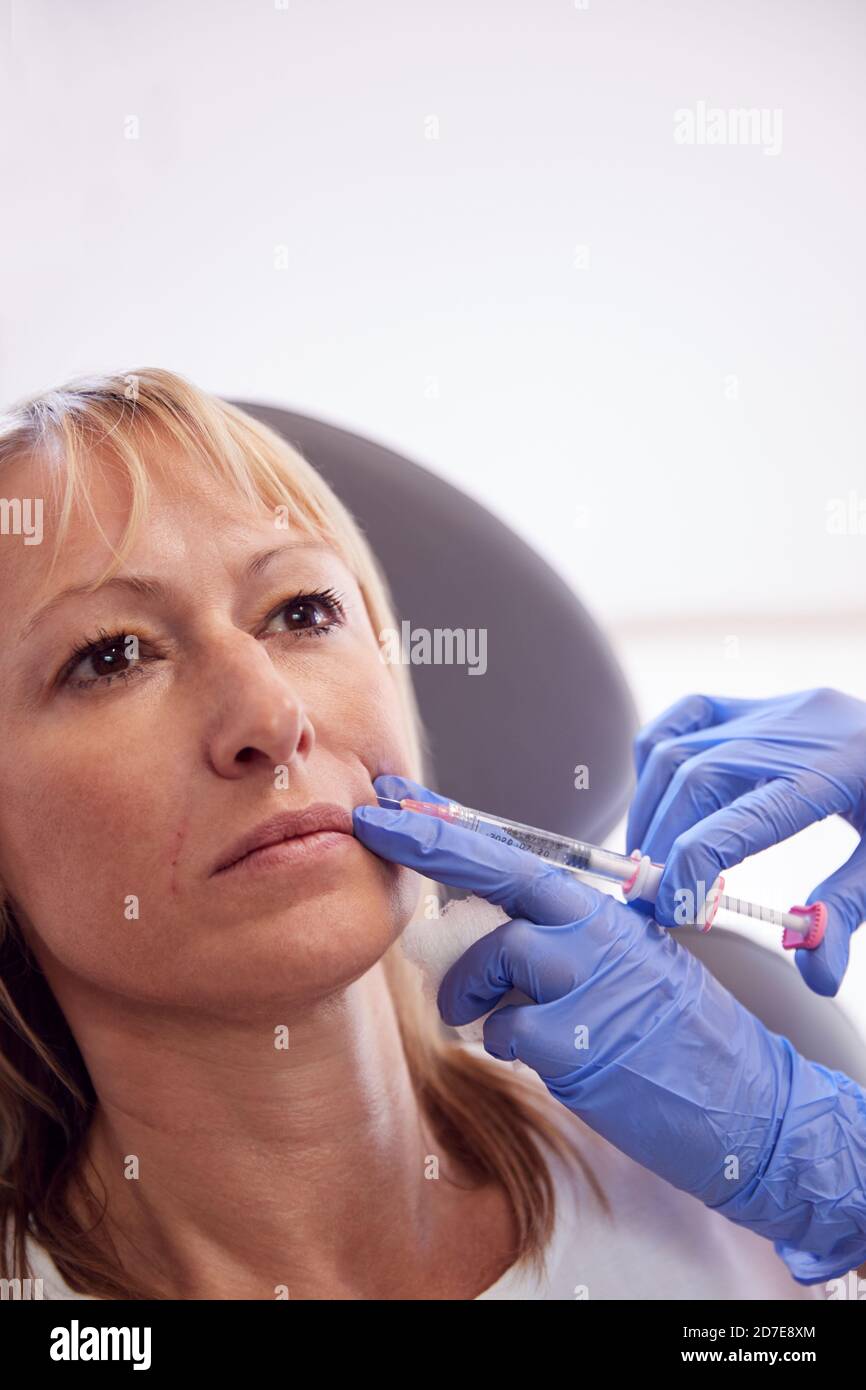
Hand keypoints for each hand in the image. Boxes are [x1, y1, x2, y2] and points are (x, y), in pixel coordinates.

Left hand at [354, 774, 865, 1283]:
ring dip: (468, 993)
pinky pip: (501, 1030)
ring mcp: (584, 979)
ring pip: (488, 958)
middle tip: (369, 820)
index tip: (393, 796)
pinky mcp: (573, 1040)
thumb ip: (558, 937)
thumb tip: (479, 926)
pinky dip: (504, 1045)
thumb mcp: (623, 961)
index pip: (509, 851)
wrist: (744, 1101)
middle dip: (422, 839)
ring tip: (485, 1019)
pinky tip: (543, 1055)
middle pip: (490, 868)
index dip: (445, 822)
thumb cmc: (675, 1034)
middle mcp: (591, 928)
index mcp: (598, 908)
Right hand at [626, 688, 865, 995]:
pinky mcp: (759, 703)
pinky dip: (657, 756)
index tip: (673, 910)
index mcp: (837, 770)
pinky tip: (660, 800)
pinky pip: (687, 716)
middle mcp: (797, 730)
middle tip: (654, 897)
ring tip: (651, 861)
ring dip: (651, 807)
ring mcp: (773, 709)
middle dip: (663, 840)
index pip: (744, 816)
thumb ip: (848, 910)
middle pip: (696, 777)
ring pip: (679, 746)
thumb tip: (817, 974)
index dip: (693, 865)